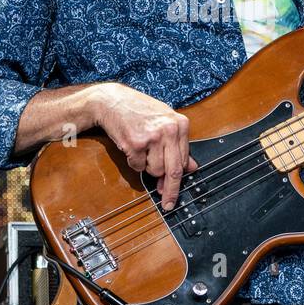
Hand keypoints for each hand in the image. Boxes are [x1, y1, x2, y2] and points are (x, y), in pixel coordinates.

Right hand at [90, 83, 197, 210]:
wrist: (112, 100)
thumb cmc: (139, 111)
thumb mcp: (164, 122)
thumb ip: (179, 144)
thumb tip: (192, 168)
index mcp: (180, 124)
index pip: (184, 161)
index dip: (179, 180)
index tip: (175, 193)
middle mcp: (169, 130)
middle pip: (174, 170)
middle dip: (170, 191)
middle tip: (167, 203)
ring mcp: (153, 137)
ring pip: (155, 171)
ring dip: (147, 167)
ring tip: (141, 150)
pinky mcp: (136, 143)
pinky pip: (138, 167)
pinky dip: (134, 162)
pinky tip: (131, 146)